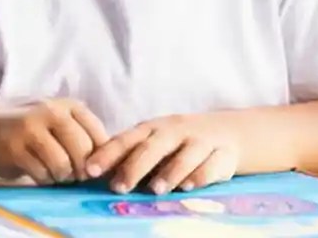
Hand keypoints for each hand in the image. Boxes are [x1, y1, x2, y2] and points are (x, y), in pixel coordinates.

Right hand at [0, 99, 108, 184]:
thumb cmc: (32, 133)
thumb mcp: (60, 126)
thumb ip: (84, 138)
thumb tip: (113, 166)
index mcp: (69, 106)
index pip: (99, 135)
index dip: (101, 159)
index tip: (95, 171)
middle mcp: (51, 111)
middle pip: (83, 151)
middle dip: (82, 171)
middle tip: (75, 177)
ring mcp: (31, 128)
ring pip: (63, 165)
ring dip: (62, 177)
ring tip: (56, 174)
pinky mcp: (14, 147)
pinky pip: (41, 174)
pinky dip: (45, 180)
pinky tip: (39, 173)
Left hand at [85, 114, 239, 194]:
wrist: (227, 131)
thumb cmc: (178, 140)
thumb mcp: (152, 141)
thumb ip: (127, 155)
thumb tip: (93, 173)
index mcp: (151, 128)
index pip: (126, 140)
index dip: (108, 154)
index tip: (90, 171)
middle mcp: (174, 131)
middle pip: (153, 147)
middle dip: (134, 167)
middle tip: (119, 187)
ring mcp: (200, 141)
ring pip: (184, 155)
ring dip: (169, 172)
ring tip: (155, 189)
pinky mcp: (223, 154)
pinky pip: (212, 165)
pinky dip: (201, 176)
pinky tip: (189, 187)